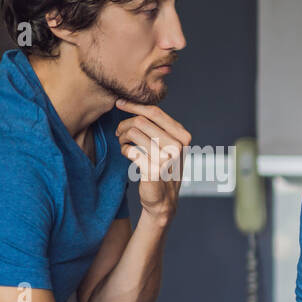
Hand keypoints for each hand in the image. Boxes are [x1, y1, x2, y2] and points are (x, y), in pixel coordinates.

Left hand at [116, 99, 189, 225]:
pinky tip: (127, 154)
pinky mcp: (154, 170)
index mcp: (183, 136)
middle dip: (124, 124)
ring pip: (133, 133)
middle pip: (141, 121)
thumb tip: (133, 102)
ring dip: (122, 137)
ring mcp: (167, 159)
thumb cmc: (161, 168)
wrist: (162, 199)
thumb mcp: (167, 144)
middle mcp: (178, 146)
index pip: (155, 112)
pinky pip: (130, 151)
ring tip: (122, 143)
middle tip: (119, 133)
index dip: (134, 105)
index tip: (119, 103)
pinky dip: (124, 150)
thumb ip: (159, 126)